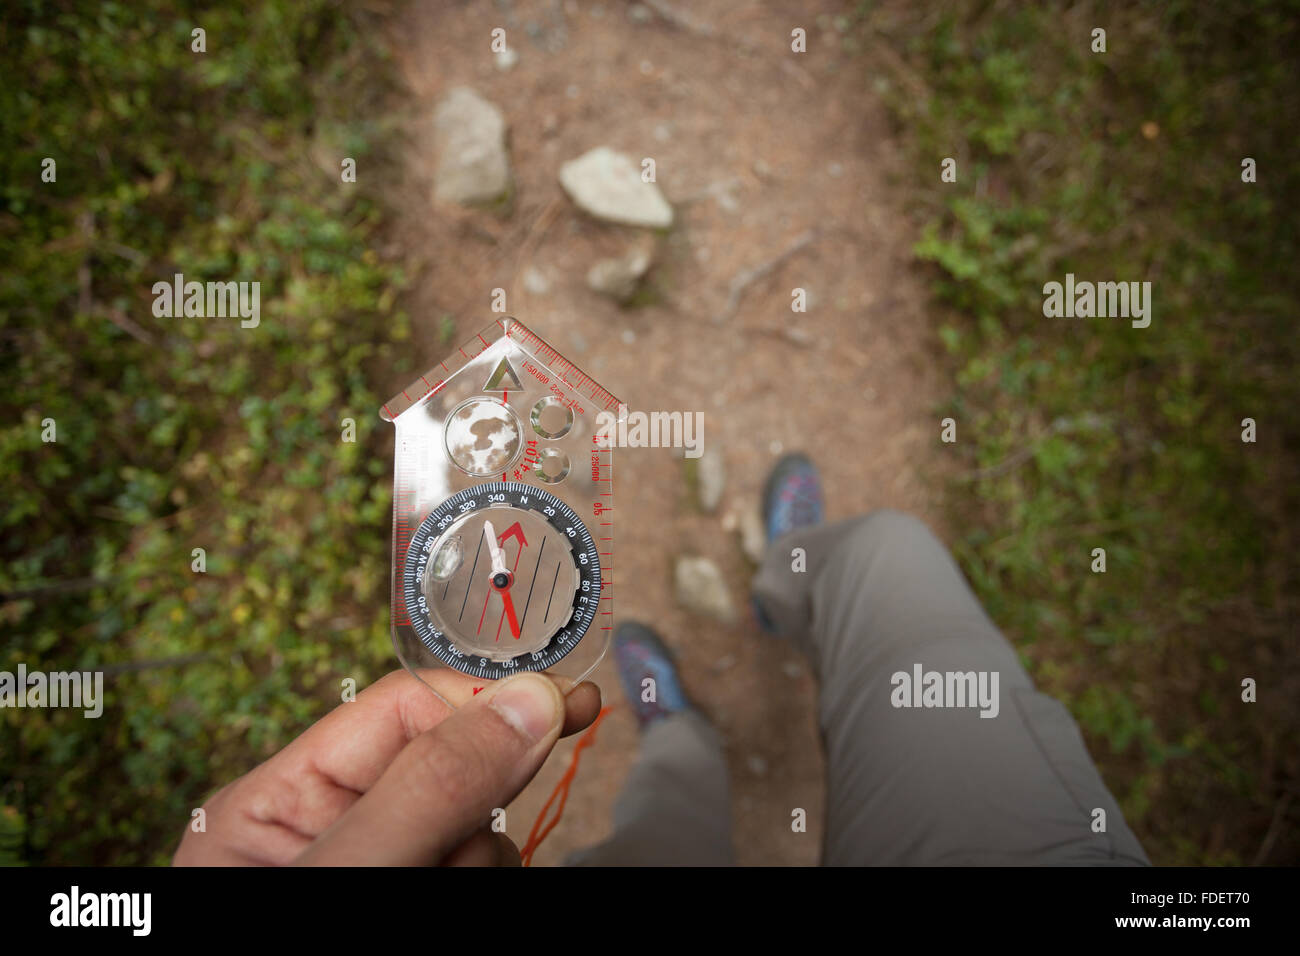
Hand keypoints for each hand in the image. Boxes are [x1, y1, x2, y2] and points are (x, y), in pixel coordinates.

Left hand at [173, 669, 600, 865]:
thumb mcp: (347, 870)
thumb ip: (431, 786)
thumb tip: (532, 697)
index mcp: (282, 801)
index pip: (400, 709)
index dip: (482, 701)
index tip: (568, 704)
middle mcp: (337, 834)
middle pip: (454, 766)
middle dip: (483, 800)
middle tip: (463, 852)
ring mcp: (388, 871)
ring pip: (483, 829)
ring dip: (483, 860)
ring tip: (442, 894)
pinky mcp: (427, 890)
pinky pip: (486, 866)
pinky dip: (489, 882)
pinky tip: (466, 901)